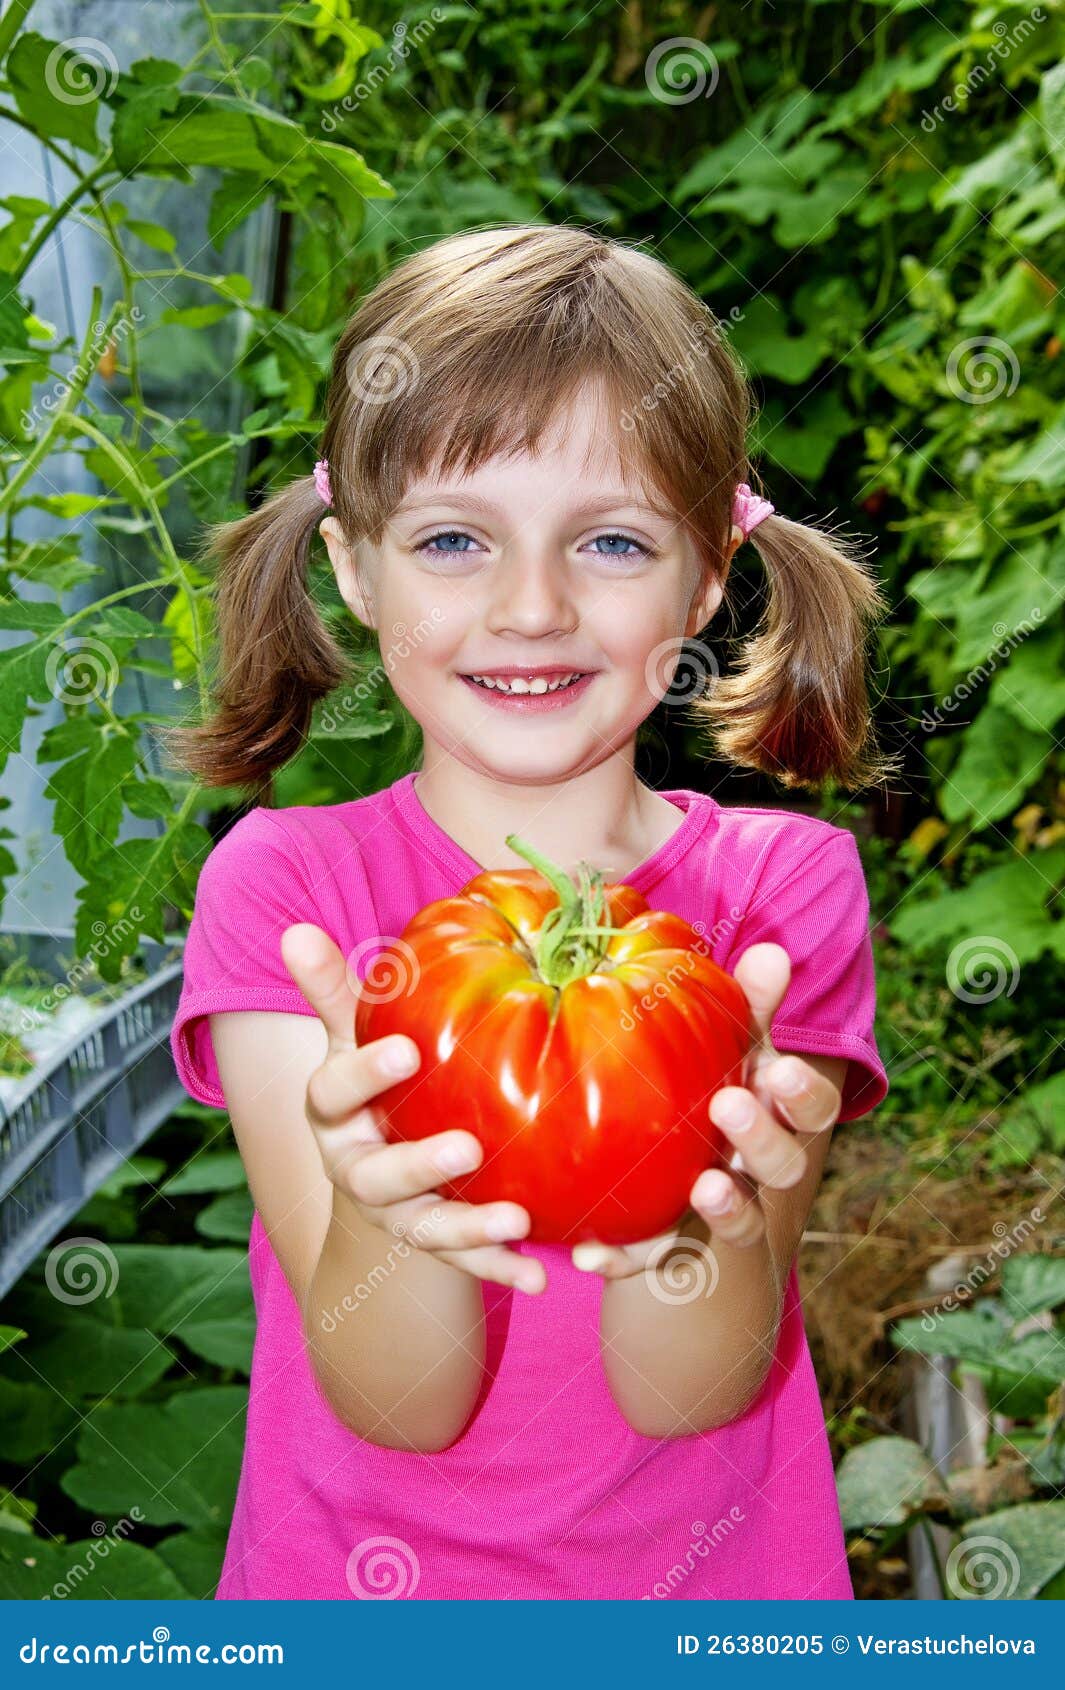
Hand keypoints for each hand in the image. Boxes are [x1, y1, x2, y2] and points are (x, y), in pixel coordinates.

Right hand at [281, 923, 545, 1294]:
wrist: (376, 1167)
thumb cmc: (376, 1081)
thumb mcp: (352, 1039)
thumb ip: (334, 991)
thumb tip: (295, 929)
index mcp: (332, 1114)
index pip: (334, 1094)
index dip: (365, 1074)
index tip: (405, 1051)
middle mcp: (355, 1169)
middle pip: (375, 1175)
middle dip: (418, 1164)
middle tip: (468, 1146)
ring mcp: (393, 1212)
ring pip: (423, 1226)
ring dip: (468, 1227)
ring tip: (515, 1218)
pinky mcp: (432, 1243)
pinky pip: (465, 1263)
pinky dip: (499, 1269)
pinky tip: (539, 1274)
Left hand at [569, 943, 841, 1279]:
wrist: (667, 1172)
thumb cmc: (701, 1083)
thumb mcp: (724, 1043)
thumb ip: (747, 1004)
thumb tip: (773, 951)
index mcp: (778, 1115)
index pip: (813, 1110)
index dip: (802, 1095)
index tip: (777, 1069)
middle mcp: (760, 1170)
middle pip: (786, 1168)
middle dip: (764, 1140)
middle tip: (727, 1106)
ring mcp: (720, 1215)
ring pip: (742, 1222)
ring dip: (728, 1208)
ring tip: (703, 1187)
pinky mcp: (670, 1249)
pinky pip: (654, 1262)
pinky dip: (624, 1259)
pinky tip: (587, 1253)